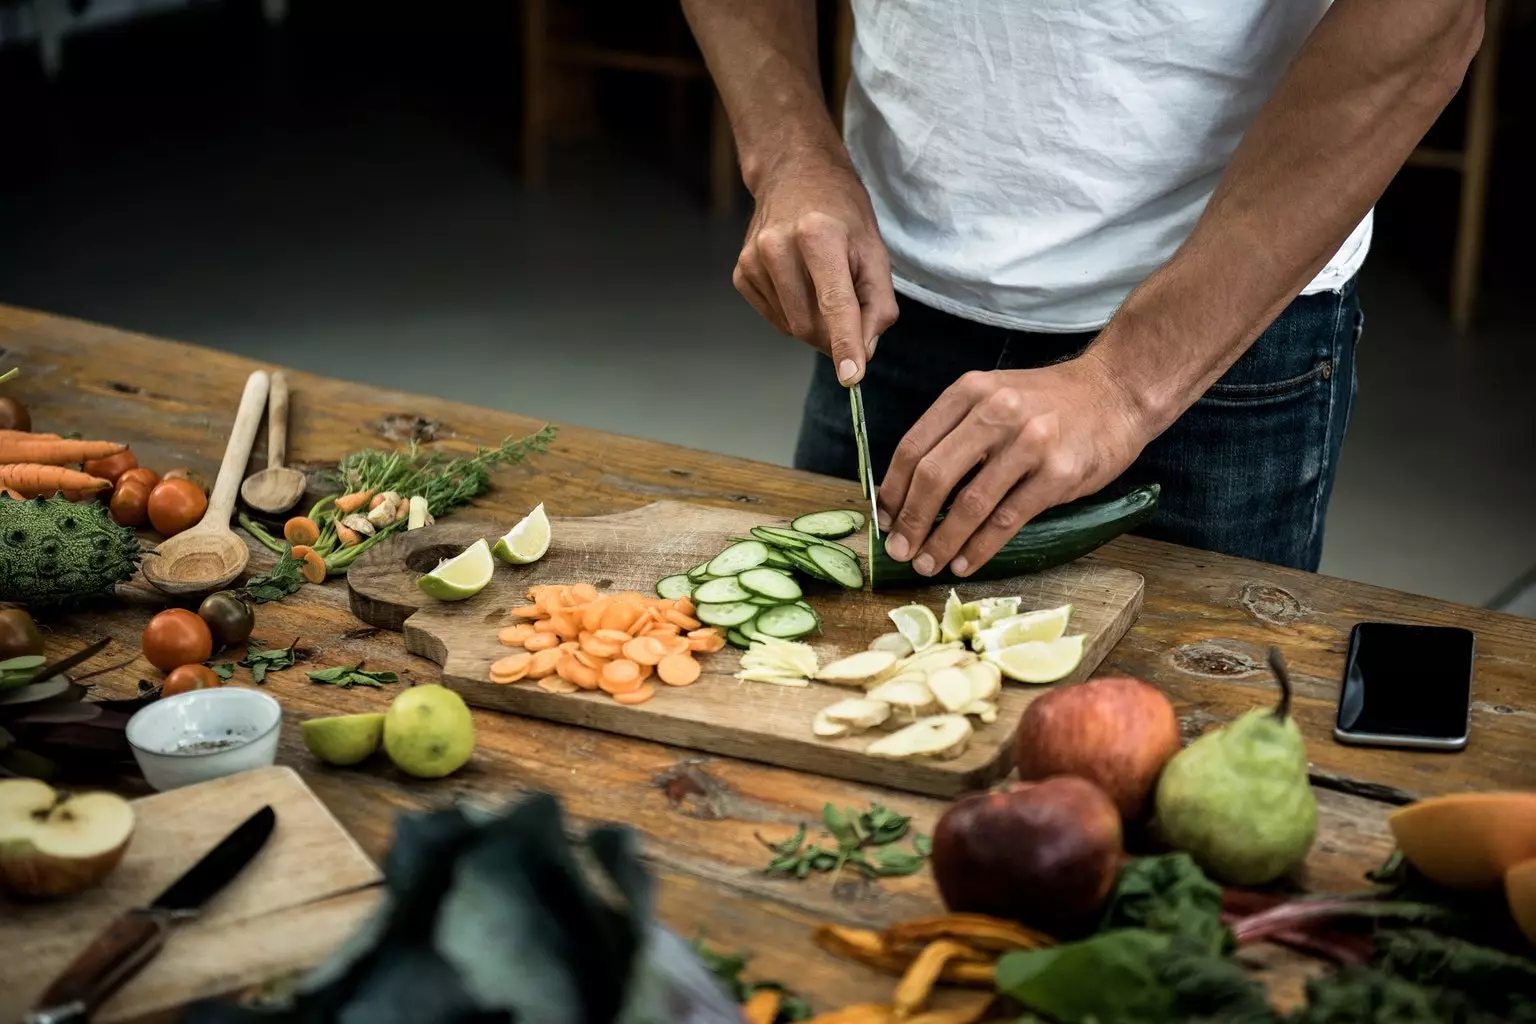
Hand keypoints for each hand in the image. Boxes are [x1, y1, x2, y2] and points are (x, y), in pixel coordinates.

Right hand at [734, 152, 898, 384]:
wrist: (794, 174)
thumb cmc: (841, 213)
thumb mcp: (874, 251)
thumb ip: (879, 305)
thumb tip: (864, 352)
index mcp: (819, 236)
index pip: (835, 304)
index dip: (844, 344)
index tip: (851, 377)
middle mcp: (778, 246)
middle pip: (810, 326)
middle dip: (834, 334)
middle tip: (849, 311)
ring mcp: (753, 260)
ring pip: (792, 328)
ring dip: (815, 323)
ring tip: (821, 284)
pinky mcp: (741, 272)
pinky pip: (776, 319)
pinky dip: (794, 313)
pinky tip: (799, 283)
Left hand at [876, 354, 1151, 575]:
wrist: (1117, 392)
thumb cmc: (1049, 402)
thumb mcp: (994, 396)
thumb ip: (956, 433)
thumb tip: (910, 492)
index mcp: (969, 392)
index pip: (914, 446)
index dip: (893, 490)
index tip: (885, 519)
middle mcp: (995, 412)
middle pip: (934, 476)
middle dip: (911, 521)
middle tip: (899, 551)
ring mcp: (1029, 443)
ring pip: (970, 504)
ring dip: (942, 542)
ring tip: (928, 564)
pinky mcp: (1058, 474)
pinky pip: (1007, 519)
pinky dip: (980, 547)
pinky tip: (965, 562)